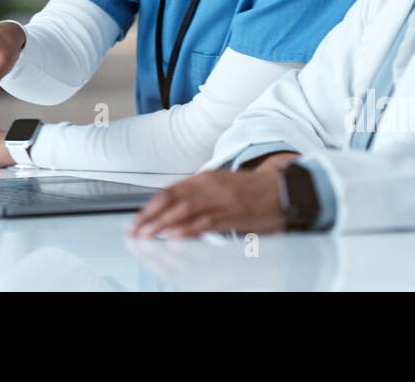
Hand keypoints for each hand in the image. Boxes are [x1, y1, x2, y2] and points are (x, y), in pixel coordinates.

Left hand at [128, 168, 287, 238]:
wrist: (280, 188)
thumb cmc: (248, 190)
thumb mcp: (218, 186)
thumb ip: (196, 195)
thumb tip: (171, 211)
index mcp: (202, 178)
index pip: (168, 191)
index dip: (150, 206)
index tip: (136, 220)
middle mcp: (207, 186)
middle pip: (171, 200)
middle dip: (150, 217)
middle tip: (135, 231)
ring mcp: (219, 199)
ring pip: (184, 210)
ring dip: (162, 223)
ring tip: (147, 235)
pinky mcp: (232, 213)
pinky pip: (206, 222)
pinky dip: (188, 229)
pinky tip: (175, 236)